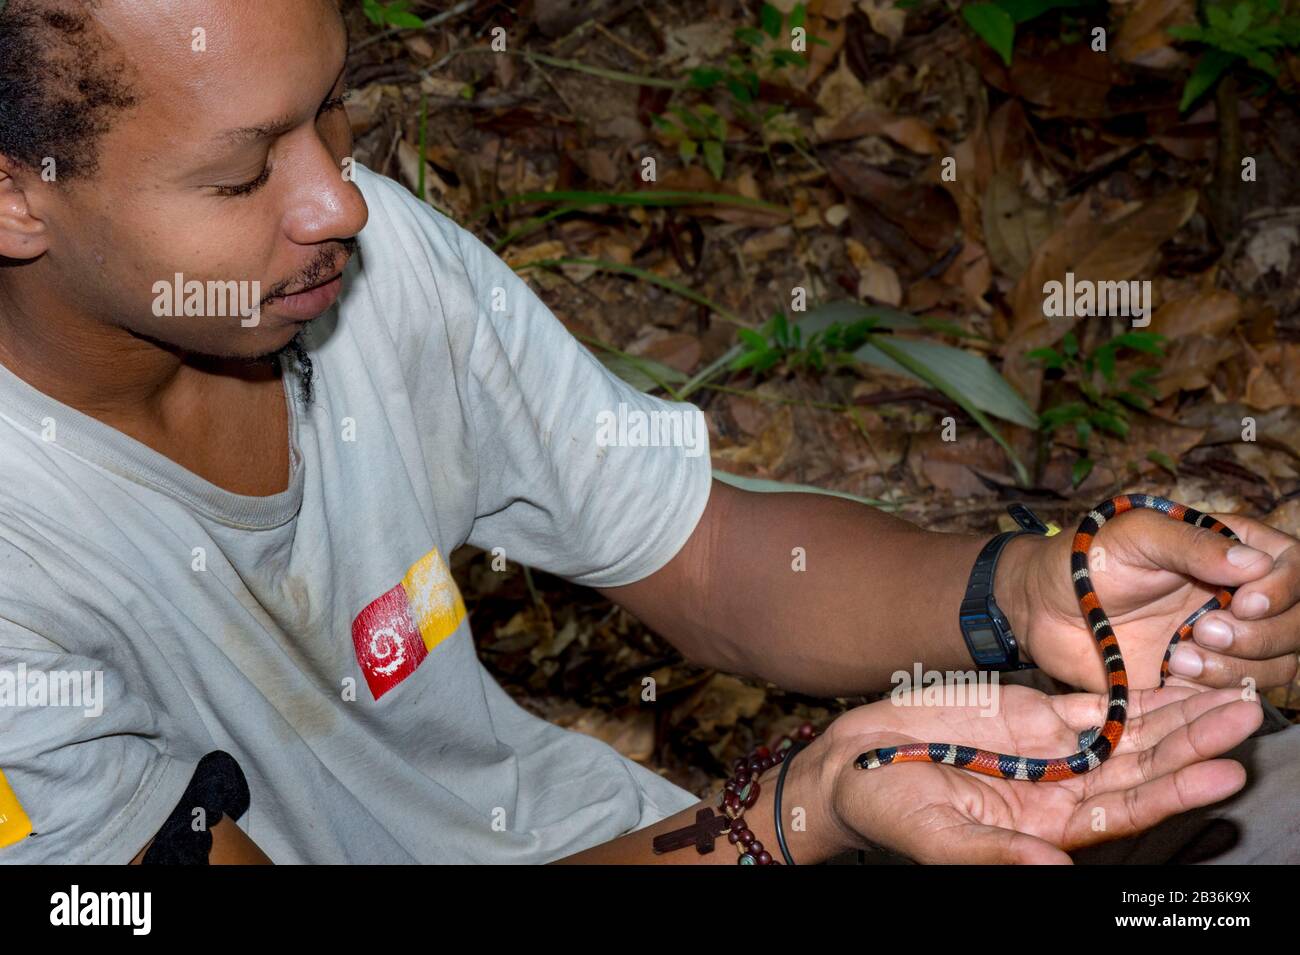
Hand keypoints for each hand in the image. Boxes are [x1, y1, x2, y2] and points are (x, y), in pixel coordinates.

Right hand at [808, 683, 1261, 863]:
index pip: (1125, 810)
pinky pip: (1095, 701)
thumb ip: (997, 853)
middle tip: (1247, 712)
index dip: (1176, 792)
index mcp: (1048, 825)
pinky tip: (1169, 672)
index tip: (1225, 773)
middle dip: (1195, 742)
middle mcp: (1064, 790)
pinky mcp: (1035, 714)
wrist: (855, 765)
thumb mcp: (939, 838)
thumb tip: (1055, 866)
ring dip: (1177, 713)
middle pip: (1143, 766)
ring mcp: (1053, 750)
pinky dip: (1132, 688)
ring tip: (1229, 690)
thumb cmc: (888, 810)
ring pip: (1129, 731)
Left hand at [1002, 508, 1299, 692]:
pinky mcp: (1202, 678)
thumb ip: (1193, 546)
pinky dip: (1217, 691)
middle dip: (1261, 634)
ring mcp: (1226, 640)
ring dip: (1239, 666)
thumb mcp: (1137, 537)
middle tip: (1202, 631)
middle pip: (1296, 623)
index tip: (1244, 601)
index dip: (1282, 589)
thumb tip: (1258, 563)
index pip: (1294, 567)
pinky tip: (1173, 673)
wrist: (1046, 608)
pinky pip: (1238, 694)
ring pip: (1279, 664)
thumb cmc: (1089, 559)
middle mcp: (1240, 595)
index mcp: (1232, 549)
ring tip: (1178, 656)